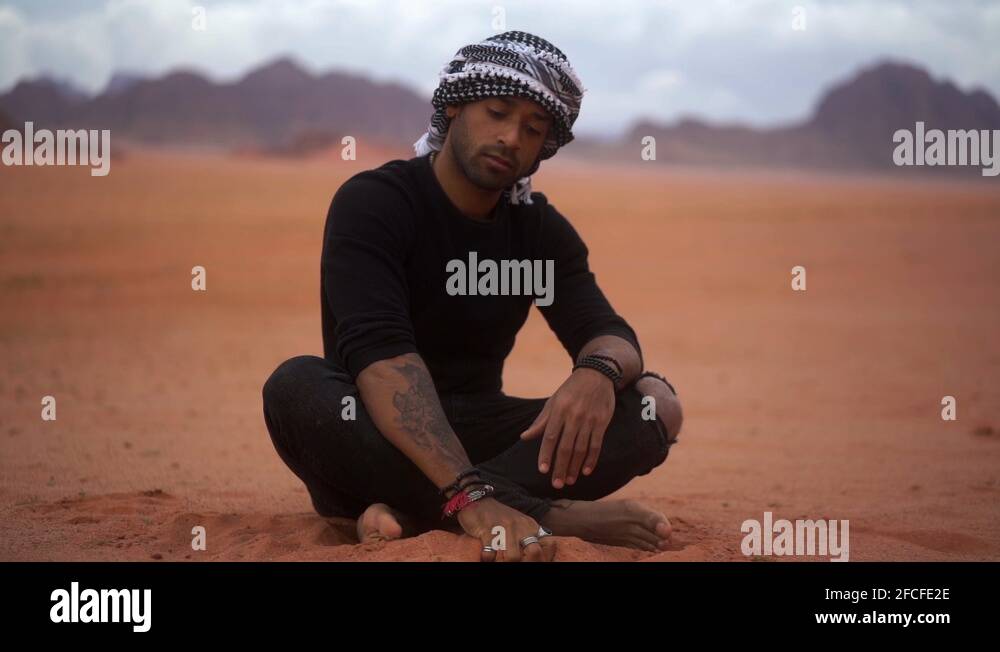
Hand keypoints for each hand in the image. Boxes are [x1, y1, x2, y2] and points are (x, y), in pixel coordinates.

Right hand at [456, 497, 554, 561]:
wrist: (477, 501)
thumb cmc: (498, 517)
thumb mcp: (519, 524)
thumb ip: (529, 537)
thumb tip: (537, 555)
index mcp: (530, 526)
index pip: (547, 546)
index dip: (543, 559)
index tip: (529, 561)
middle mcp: (521, 526)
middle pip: (534, 552)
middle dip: (525, 562)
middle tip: (513, 562)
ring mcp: (505, 528)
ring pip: (513, 556)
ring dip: (504, 561)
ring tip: (497, 560)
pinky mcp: (488, 530)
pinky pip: (491, 553)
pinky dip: (488, 558)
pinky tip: (487, 555)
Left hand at [519, 367, 615, 488]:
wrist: (596, 374)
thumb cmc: (571, 390)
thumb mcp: (553, 401)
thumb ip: (540, 421)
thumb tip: (524, 437)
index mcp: (558, 410)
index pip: (550, 436)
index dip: (546, 454)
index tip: (542, 470)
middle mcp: (573, 415)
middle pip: (566, 446)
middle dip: (560, 467)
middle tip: (556, 484)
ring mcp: (589, 419)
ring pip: (581, 448)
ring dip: (575, 467)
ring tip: (569, 481)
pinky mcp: (602, 422)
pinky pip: (596, 444)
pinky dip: (591, 459)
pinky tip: (586, 471)